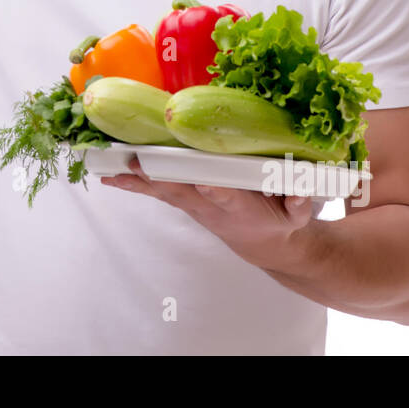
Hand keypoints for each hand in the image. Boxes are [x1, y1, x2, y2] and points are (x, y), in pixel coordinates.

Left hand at [101, 154, 315, 268]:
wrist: (265, 244)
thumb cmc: (280, 221)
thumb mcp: (298, 216)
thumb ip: (298, 204)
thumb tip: (298, 194)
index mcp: (239, 207)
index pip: (227, 197)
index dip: (215, 191)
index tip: (205, 182)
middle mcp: (210, 206)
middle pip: (182, 191)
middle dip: (160, 178)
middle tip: (137, 163)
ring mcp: (195, 204)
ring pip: (163, 190)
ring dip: (138, 181)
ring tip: (110, 169)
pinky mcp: (186, 200)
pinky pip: (157, 191)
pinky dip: (135, 184)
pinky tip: (110, 177)